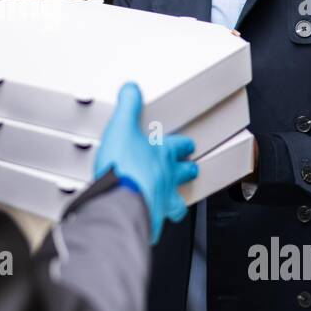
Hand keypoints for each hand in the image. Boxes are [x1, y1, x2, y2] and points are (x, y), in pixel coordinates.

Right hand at [94, 82, 197, 243]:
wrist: (120, 200)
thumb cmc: (124, 167)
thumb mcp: (122, 127)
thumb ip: (128, 107)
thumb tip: (132, 88)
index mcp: (161, 154)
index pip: (178, 147)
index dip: (184, 145)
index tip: (188, 145)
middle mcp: (166, 178)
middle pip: (183, 174)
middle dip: (188, 171)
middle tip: (191, 169)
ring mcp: (162, 201)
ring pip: (177, 203)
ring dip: (178, 201)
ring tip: (176, 204)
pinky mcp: (151, 221)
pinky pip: (158, 222)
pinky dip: (155, 222)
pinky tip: (150, 222)